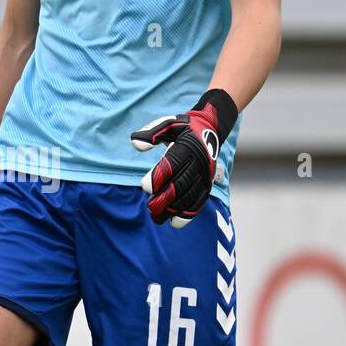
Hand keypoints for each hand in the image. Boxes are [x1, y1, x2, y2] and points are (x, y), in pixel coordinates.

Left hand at [131, 91, 236, 226]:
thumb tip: (135, 143)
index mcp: (187, 146)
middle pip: (181, 183)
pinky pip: (200, 200)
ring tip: (158, 218)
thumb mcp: (167, 124)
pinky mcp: (208, 183)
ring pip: (190, 195)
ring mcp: (204, 174)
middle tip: (150, 208)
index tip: (145, 187)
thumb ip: (151, 133)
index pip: (172, 164)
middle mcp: (198, 161)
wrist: (210, 128)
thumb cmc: (183, 128)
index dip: (159, 176)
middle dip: (165, 198)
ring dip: (174, 209)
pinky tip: (175, 221)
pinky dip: (188, 213)